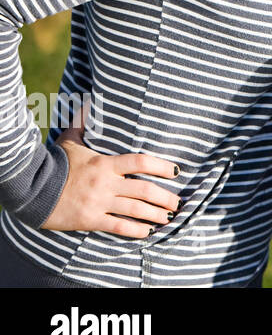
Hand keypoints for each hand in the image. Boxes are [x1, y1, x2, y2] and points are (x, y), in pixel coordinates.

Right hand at [41, 108, 181, 237]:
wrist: (31, 188)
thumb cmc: (54, 163)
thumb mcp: (70, 141)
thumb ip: (83, 124)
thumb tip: (88, 102)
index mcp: (105, 163)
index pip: (141, 162)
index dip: (162, 166)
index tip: (176, 171)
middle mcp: (106, 183)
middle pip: (144, 190)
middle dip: (165, 197)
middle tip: (177, 201)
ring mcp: (99, 202)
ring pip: (136, 210)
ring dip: (156, 215)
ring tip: (169, 217)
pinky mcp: (90, 220)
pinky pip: (118, 227)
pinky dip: (136, 231)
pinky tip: (148, 233)